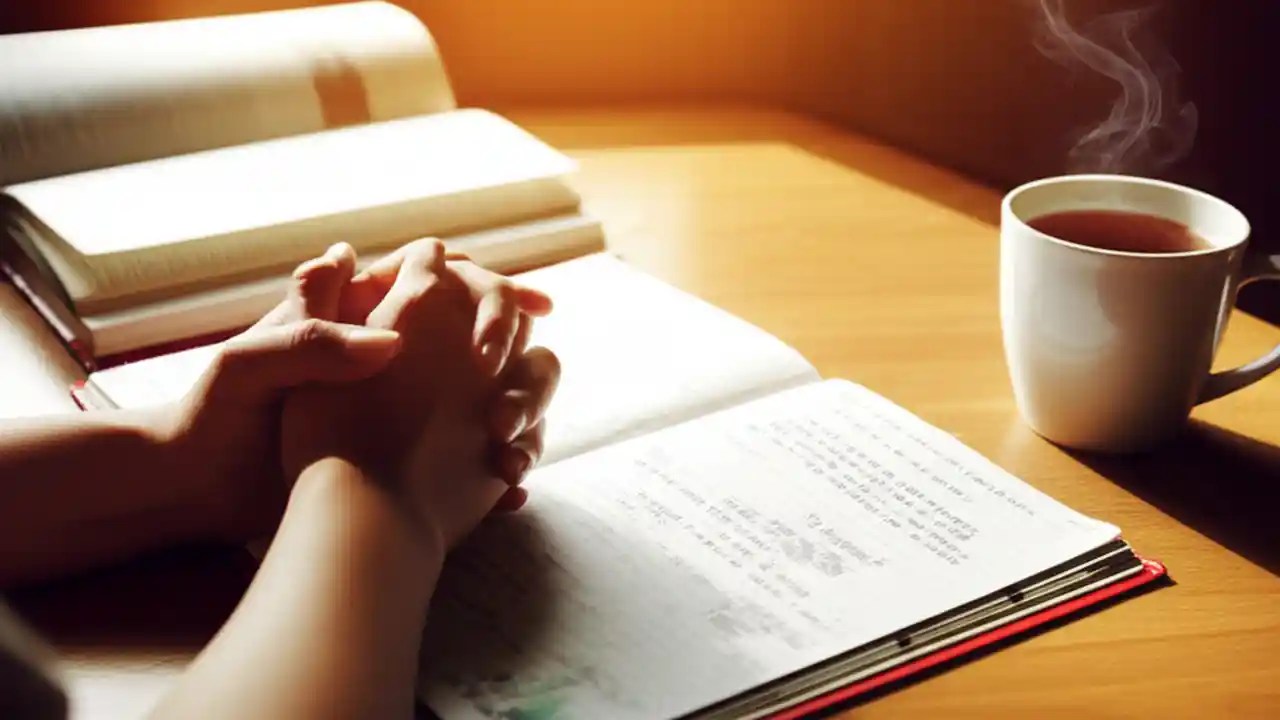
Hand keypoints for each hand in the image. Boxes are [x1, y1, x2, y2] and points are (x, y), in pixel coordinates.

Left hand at [168, 241, 555, 541]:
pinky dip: (494, 467)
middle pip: (476, 339)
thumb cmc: (216, 416)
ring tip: (513, 448)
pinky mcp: (403, 458)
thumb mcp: (252, 367)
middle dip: (518, 357)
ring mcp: (404, 409)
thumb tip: (390, 336)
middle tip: (520, 391)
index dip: (489, 289)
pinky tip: (509, 486)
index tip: (532, 309)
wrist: (200, 492)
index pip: (439, 282)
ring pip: (483, 398)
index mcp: (360, 317)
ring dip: (515, 415)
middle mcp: (393, 358)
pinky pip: (466, 455)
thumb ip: (311, 338)